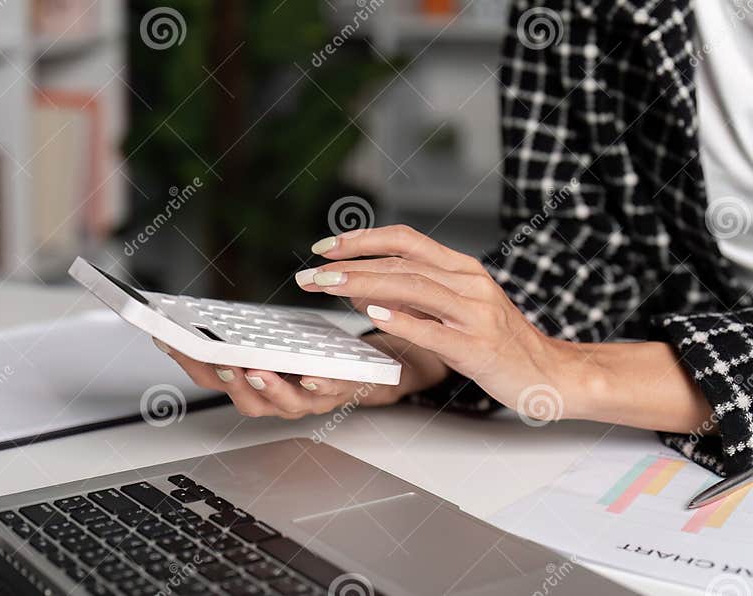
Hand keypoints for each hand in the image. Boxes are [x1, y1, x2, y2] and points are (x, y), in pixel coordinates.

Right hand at [153, 331, 448, 418]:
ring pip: (284, 404)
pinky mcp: (346, 391)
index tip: (166, 338)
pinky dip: (320, 386)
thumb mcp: (283, 333)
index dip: (188, 360)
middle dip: (228, 382)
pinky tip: (312, 373)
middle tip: (218, 362)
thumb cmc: (327, 348)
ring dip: (268, 390)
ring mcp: (313, 398)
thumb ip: (252, 330)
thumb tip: (210, 311)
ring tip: (257, 370)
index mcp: (261, 379)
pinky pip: (330, 395)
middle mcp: (283, 396)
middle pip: (244, 400)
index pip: (215, 375)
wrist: (384, 362)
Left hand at [298, 225, 582, 420]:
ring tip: (328, 286)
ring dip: (364, 284)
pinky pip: (435, 332)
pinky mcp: (479, 348)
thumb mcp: (458, 308)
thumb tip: (363, 287)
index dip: (362, 239)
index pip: (405, 240)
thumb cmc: (501, 343)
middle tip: (310, 274)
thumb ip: (416, 295)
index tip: (324, 247)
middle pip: (401, 263)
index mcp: (462, 269)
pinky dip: (403, 322)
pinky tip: (374, 317)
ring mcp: (476, 314)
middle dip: (349, 266)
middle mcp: (470, 283)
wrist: (552, 374)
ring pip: (413, 288)